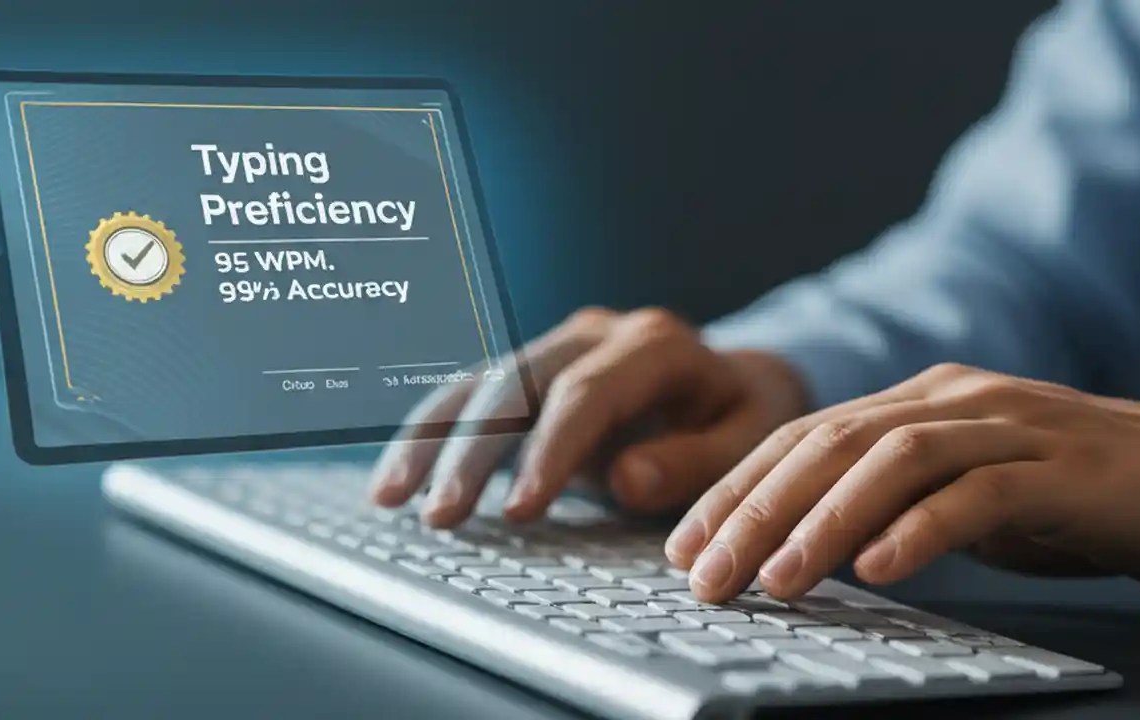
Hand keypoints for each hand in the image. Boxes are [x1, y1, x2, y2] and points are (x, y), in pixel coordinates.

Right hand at [371, 307, 807, 525]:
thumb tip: (626, 477)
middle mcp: (595, 334)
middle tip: (440, 515)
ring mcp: (557, 347)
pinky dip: (432, 434)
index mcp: (654, 344)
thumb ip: (694, 459)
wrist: (734, 380)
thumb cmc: (743, 415)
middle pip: (518, 383)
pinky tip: (398, 476)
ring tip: (391, 497)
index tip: (520, 510)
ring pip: (480, 382)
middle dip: (472, 451)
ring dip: (431, 439)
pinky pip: (472, 394)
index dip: (549, 452)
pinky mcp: (532, 371)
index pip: (587, 394)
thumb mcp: (748, 438)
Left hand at [664, 363, 1139, 601]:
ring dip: (821, 521)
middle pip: (831, 443)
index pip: (805, 437)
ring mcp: (1010, 427)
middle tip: (703, 572)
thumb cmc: (1076, 495)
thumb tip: (814, 545)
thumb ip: (898, 501)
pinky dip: (921, 530)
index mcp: (922, 400)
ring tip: (772, 580)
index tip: (685, 543)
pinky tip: (878, 568)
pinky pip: (978, 496)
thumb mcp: (967, 492)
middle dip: (754, 509)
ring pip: (892, 461)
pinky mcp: (1063, 470)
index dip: (737, 488)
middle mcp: (955, 399)